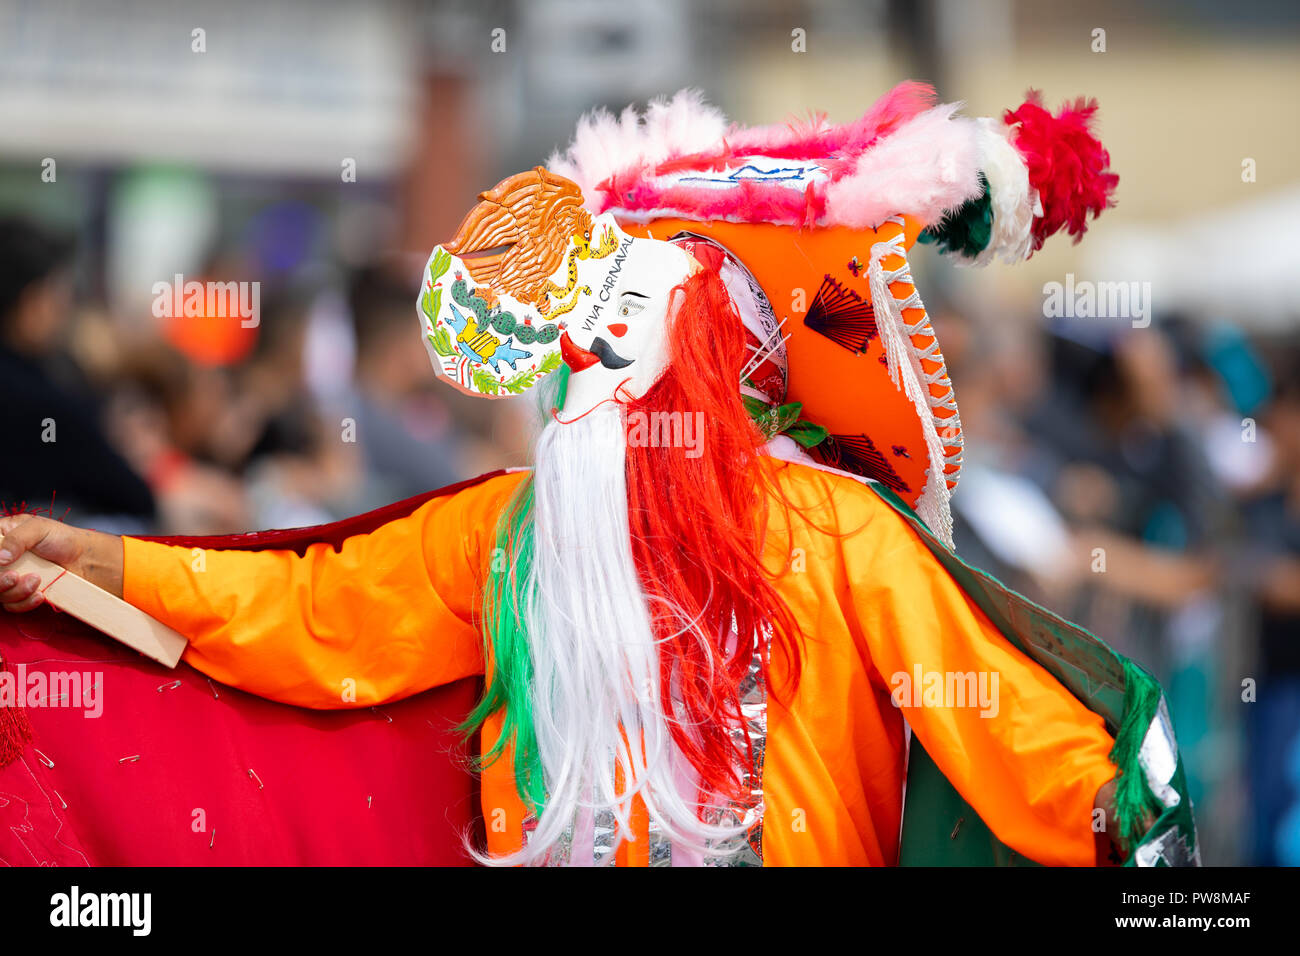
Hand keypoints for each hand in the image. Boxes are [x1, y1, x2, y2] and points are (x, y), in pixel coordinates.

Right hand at [0, 514, 122, 609]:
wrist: (83, 559)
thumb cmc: (62, 538)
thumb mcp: (38, 528)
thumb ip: (17, 539)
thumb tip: (0, 557)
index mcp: (0, 537)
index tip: (2, 564)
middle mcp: (0, 559)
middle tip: (15, 576)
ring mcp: (8, 577)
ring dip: (16, 591)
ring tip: (37, 580)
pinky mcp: (20, 593)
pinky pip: (12, 605)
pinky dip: (25, 602)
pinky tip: (40, 594)